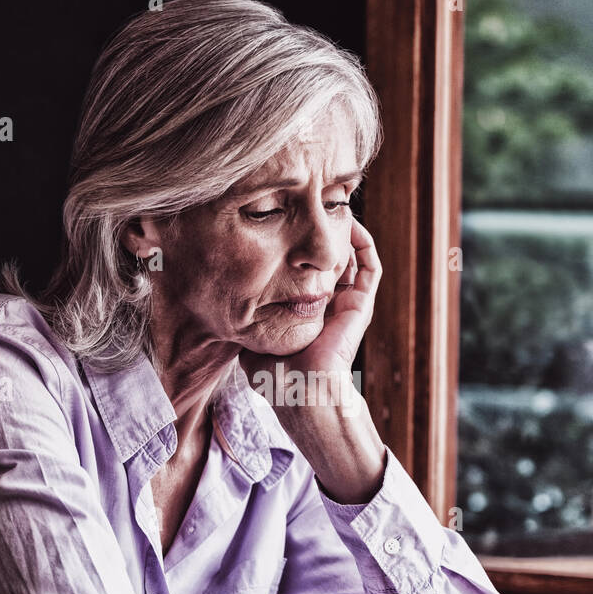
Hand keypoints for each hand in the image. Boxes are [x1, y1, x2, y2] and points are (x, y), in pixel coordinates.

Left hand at [238, 217, 380, 399]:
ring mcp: (347, 303)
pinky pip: (370, 267)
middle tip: (311, 204)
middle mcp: (329, 302)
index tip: (286, 220)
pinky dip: (363, 243)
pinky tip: (348, 222)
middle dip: (323, 230)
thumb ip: (244, 313)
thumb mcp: (251, 334)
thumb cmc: (273, 372)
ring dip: (344, 231)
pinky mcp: (361, 304)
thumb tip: (223, 292)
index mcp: (306, 307)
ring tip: (332, 204)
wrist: (301, 390)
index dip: (300, 243)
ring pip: (352, 256)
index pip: (307, 267)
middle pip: (331, 256)